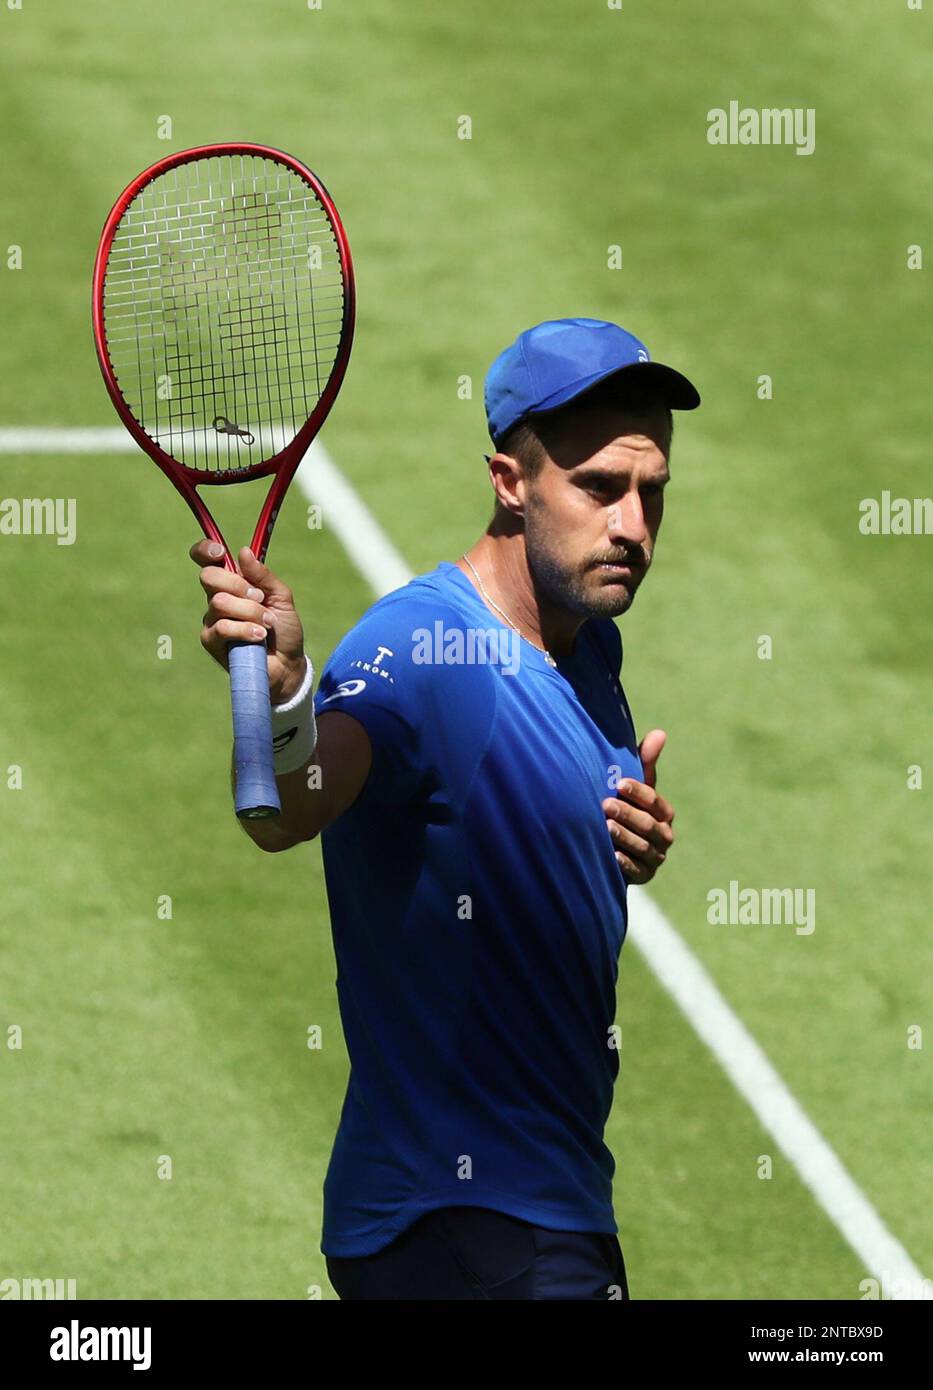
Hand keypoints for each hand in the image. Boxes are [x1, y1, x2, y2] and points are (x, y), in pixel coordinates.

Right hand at [191, 541, 306, 704]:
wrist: (288, 664)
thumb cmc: (284, 630)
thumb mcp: (282, 598)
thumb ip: (263, 576)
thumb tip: (243, 552)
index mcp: (233, 583)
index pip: (207, 560)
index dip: (205, 550)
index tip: (220, 553)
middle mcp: (218, 599)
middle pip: (209, 577)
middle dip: (238, 585)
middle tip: (260, 599)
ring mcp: (212, 620)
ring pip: (220, 603)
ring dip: (250, 612)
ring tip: (267, 624)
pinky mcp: (211, 641)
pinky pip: (223, 627)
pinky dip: (246, 630)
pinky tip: (259, 636)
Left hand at [602, 729, 674, 883]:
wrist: (610, 848)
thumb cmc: (623, 807)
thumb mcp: (631, 787)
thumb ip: (645, 762)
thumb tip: (659, 732)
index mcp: (664, 813)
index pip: (655, 801)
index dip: (638, 792)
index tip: (619, 783)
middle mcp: (664, 836)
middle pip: (649, 825)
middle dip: (627, 814)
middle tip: (605, 805)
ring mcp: (655, 858)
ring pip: (642, 847)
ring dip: (625, 837)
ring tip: (605, 828)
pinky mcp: (643, 876)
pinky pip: (636, 871)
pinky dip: (624, 863)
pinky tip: (610, 855)